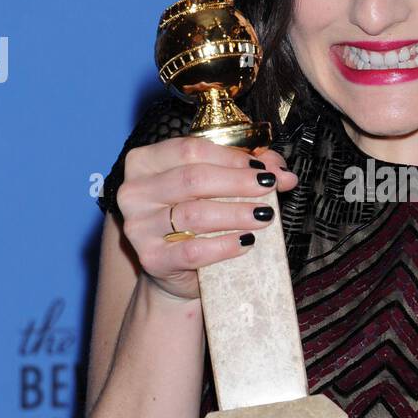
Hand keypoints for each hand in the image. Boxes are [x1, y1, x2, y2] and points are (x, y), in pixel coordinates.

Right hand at [116, 136, 299, 301]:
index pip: (190, 149)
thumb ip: (247, 171)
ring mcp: (138, 226)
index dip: (231, 157)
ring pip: (195, 214)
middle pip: (192, 178)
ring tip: (264, 215)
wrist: (175, 269)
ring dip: (236, 213)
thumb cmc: (195, 216)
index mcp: (145, 161)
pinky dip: (224, 245)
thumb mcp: (216, 187)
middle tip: (268, 187)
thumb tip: (283, 174)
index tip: (261, 167)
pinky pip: (193, 250)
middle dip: (237, 182)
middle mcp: (134, 191)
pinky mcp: (151, 258)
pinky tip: (246, 241)